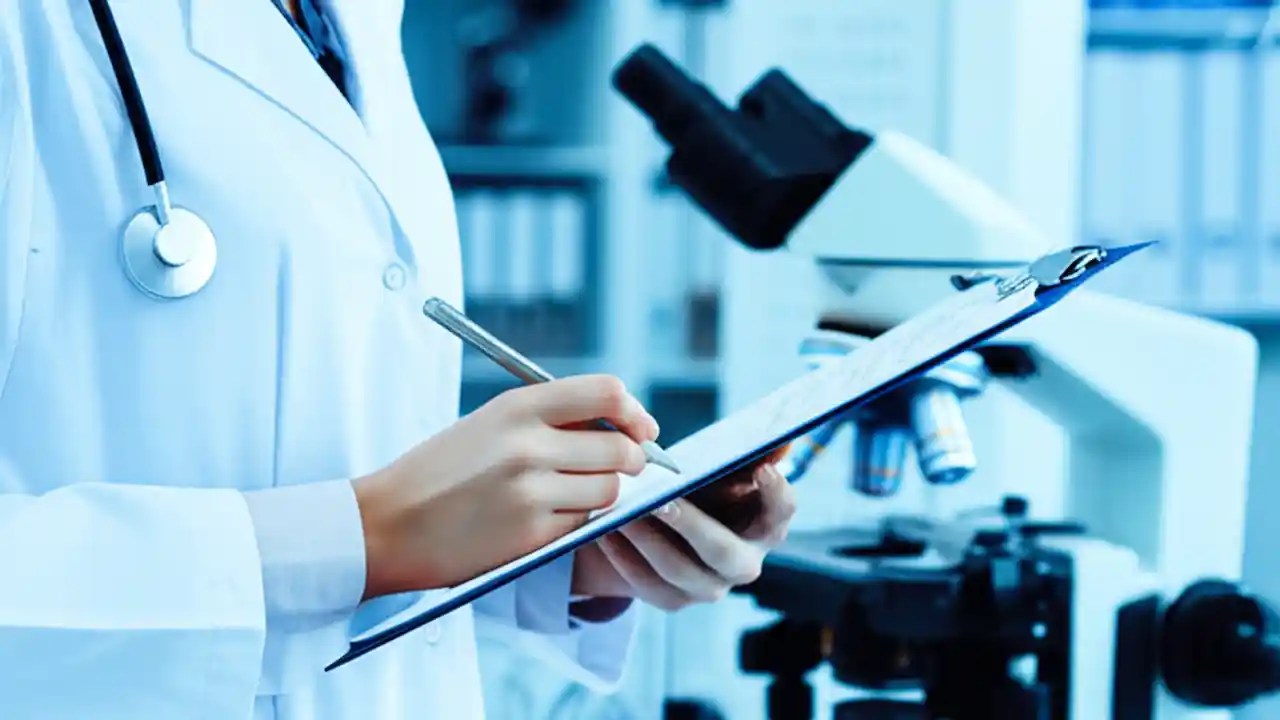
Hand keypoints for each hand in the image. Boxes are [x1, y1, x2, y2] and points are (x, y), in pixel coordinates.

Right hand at [352, 375, 657, 598]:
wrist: (388, 523)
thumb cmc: (442, 470)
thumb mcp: (491, 423)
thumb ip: (552, 418)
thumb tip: (623, 425)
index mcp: (518, 406)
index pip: (607, 393)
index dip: (634, 412)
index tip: (641, 429)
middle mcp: (529, 444)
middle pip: (620, 449)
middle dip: (628, 461)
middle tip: (615, 467)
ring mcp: (531, 491)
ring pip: (608, 491)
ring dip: (599, 494)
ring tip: (564, 493)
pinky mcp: (531, 534)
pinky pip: (582, 524)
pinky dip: (573, 522)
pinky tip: (538, 518)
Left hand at [572, 460, 795, 610]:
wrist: (666, 525)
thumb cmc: (702, 488)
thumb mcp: (721, 468)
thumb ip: (747, 453)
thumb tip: (780, 438)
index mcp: (766, 524)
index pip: (783, 511)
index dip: (777, 493)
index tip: (761, 470)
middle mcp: (744, 563)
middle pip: (723, 551)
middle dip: (691, 525)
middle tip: (660, 500)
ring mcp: (709, 587)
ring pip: (679, 571)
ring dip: (648, 541)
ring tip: (622, 513)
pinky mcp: (674, 601)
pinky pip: (647, 585)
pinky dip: (624, 558)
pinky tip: (606, 531)